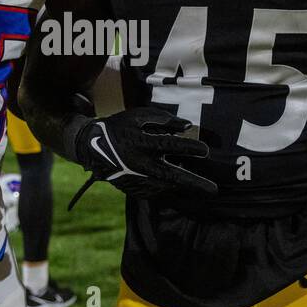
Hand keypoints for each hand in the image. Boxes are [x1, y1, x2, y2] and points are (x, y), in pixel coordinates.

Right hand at [72, 107, 215, 198]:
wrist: (93, 147)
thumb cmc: (120, 127)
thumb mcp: (139, 116)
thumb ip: (163, 120)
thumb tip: (187, 126)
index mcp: (143, 143)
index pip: (172, 146)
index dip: (191, 148)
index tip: (205, 151)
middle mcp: (141, 162)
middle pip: (173, 175)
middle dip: (194, 182)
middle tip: (213, 190)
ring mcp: (137, 178)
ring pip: (166, 185)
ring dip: (184, 185)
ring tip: (199, 185)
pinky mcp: (133, 188)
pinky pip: (155, 190)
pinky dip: (167, 186)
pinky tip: (174, 182)